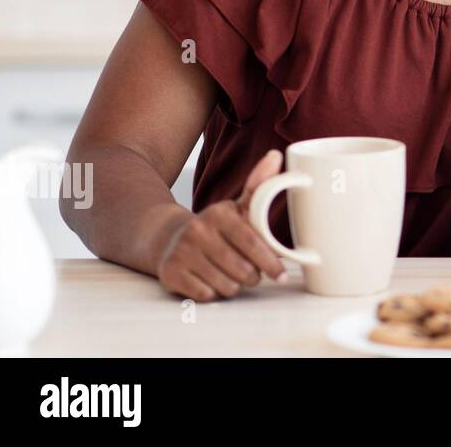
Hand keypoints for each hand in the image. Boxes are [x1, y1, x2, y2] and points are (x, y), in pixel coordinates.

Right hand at [153, 149, 287, 301]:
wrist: (169, 238)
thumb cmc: (215, 226)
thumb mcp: (237, 206)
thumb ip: (259, 185)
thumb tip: (276, 155)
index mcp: (218, 214)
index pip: (252, 243)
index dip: (269, 261)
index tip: (281, 273)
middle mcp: (197, 231)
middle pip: (242, 269)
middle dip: (253, 276)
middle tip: (252, 273)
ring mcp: (181, 253)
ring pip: (226, 286)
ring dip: (234, 286)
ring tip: (230, 274)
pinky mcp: (170, 273)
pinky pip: (206, 295)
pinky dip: (213, 293)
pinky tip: (210, 280)